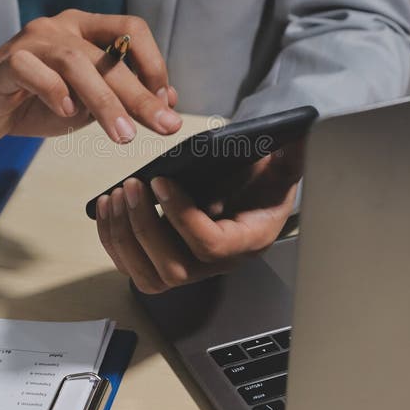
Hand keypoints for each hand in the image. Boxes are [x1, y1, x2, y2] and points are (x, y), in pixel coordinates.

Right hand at [0, 10, 180, 154]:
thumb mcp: (85, 104)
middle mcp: (59, 28)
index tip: (166, 102)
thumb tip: (168, 101)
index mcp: (84, 30)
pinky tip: (66, 114)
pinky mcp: (3, 63)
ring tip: (123, 134)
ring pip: (74, 61)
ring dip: (105, 100)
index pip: (131, 30)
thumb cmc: (31, 104)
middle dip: (139, 94)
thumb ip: (120, 98)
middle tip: (164, 125)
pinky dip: (53, 90)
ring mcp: (30, 42)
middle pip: (107, 54)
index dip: (154, 63)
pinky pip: (31, 69)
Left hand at [96, 142, 303, 292]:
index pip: (210, 245)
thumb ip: (291, 154)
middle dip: (144, 228)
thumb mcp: (282, 166)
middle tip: (131, 187)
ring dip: (124, 238)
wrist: (252, 197)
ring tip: (114, 197)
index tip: (161, 180)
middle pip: (174, 268)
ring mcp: (190, 269)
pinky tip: (107, 208)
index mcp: (247, 241)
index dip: (181, 217)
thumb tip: (302, 132)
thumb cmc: (263, 182)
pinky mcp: (165, 264)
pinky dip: (113, 241)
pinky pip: (133, 268)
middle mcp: (218, 265)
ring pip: (148, 276)